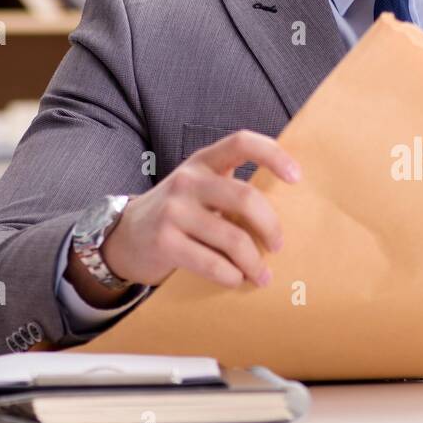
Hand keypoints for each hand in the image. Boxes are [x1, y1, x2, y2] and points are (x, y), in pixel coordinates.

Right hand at [99, 130, 300, 290]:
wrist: (125, 235)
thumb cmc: (177, 213)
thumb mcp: (198, 189)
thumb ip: (230, 190)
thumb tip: (284, 214)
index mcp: (202, 162)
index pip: (241, 143)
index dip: (272, 154)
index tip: (296, 177)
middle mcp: (188, 180)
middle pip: (245, 198)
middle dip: (270, 227)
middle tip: (278, 245)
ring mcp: (173, 210)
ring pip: (232, 238)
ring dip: (254, 262)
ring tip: (261, 275)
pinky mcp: (164, 241)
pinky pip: (212, 263)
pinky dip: (231, 276)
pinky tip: (235, 279)